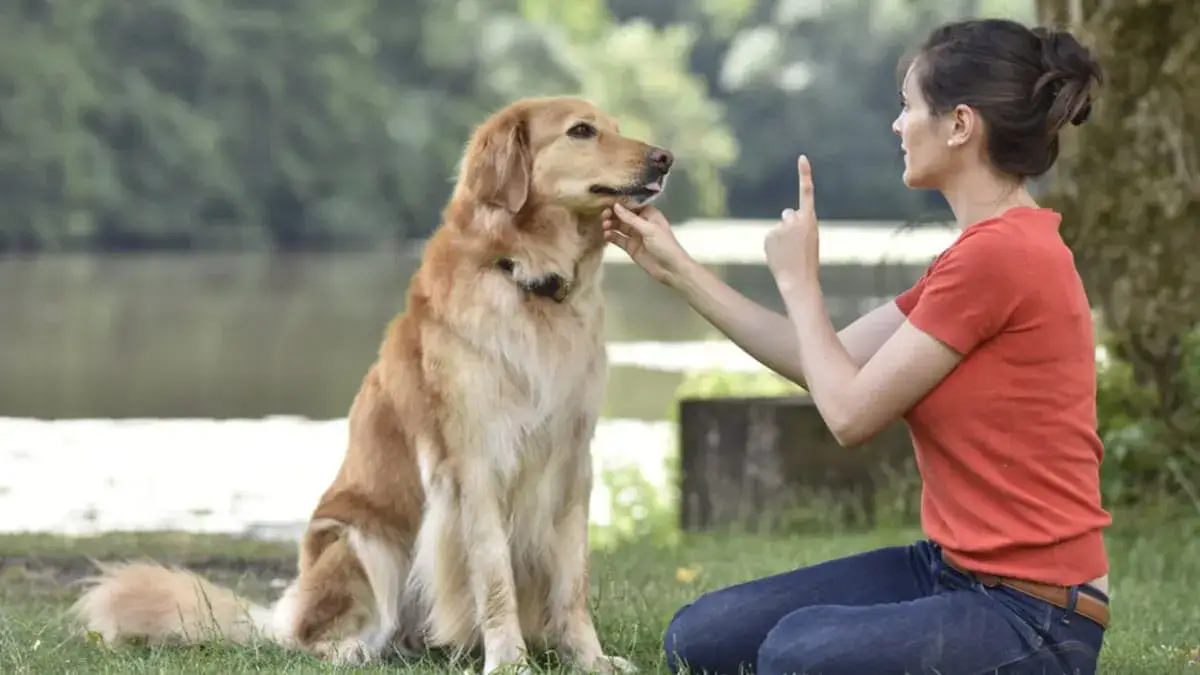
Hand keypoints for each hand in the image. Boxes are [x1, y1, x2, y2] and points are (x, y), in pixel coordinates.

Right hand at [602, 204, 690, 285]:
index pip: (632, 205)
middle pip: (624, 215)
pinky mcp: (630, 247)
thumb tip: (615, 206)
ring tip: (604, 226)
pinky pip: (618, 239)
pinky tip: (606, 235)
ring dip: (611, 225)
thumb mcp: (649, 229)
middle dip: (613, 214)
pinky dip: (611, 236)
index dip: (620, 203)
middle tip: (604, 215)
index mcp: (649, 214)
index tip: (607, 200)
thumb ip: (631, 218)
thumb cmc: (664, 245)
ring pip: (619, 226)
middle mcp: (641, 223)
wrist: (670, 269)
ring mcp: (635, 235)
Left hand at [764, 155, 819, 287]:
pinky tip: (779, 255)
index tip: (801, 158)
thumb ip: (798, 223)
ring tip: (788, 253)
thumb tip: (785, 213)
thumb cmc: (808, 261)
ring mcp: (780, 227)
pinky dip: (773, 245)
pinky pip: (770, 237)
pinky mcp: (768, 235)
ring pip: (779, 227)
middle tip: (796, 244)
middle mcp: (795, 219)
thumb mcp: (809, 239)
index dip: (804, 174)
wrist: (798, 280)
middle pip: (788, 215)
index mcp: (810, 219)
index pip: (806, 192)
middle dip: (790, 225)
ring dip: (781, 237)